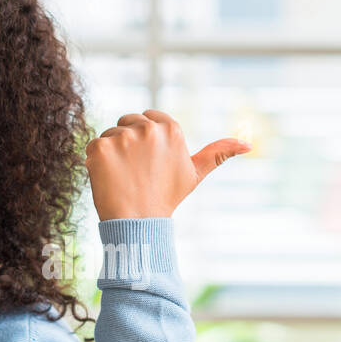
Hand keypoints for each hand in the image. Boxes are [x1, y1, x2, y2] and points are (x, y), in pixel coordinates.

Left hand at [84, 108, 250, 220]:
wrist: (138, 223)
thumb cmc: (166, 198)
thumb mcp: (195, 174)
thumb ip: (218, 153)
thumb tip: (248, 144)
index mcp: (171, 129)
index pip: (148, 118)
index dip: (145, 139)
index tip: (148, 161)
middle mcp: (148, 129)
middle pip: (127, 122)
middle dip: (128, 142)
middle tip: (136, 171)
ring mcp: (123, 137)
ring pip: (110, 134)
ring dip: (112, 153)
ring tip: (124, 176)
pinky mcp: (100, 147)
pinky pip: (92, 146)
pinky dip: (96, 161)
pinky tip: (108, 178)